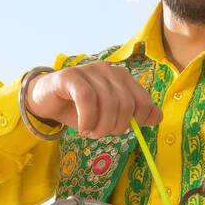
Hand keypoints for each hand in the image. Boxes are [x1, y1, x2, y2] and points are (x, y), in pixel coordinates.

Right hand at [25, 61, 162, 138]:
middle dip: (116, 127)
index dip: (138, 119)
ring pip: (107, 102)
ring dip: (100, 126)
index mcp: (122, 77)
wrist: (47, 100)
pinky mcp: (70, 76)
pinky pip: (86, 98)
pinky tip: (83, 128)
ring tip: (91, 132)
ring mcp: (89, 70)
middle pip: (125, 104)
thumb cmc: (79, 108)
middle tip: (102, 134)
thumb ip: (134, 115)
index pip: (142, 100)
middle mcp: (108, 70)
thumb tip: (158, 117)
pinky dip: (87, 118)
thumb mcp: (109, 115)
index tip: (124, 129)